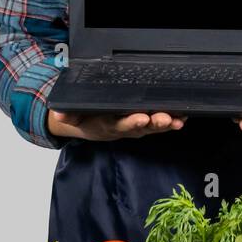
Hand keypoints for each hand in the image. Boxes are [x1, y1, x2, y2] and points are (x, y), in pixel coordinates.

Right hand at [49, 109, 187, 141]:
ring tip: (178, 120)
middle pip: (141, 127)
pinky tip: (182, 118)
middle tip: (166, 118)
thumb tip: (59, 112)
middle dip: (155, 123)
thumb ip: (68, 113)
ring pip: (152, 127)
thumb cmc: (83, 117)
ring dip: (166, 124)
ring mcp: (135, 128)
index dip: (131, 122)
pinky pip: (157, 125)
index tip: (141, 118)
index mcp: (107, 124)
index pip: (120, 124)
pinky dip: (170, 122)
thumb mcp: (72, 115)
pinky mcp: (142, 126)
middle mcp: (124, 128)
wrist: (87, 125)